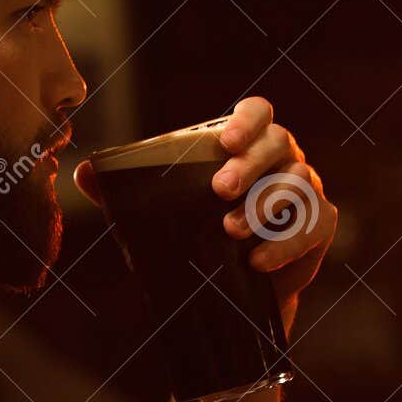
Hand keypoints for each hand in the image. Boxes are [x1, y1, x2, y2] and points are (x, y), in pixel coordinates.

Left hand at [71, 97, 334, 330]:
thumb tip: (82, 173)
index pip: (258, 112)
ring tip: (231, 231)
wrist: (233, 289)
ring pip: (298, 183)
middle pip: (279, 143)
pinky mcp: (318, 225)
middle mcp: (282, 158)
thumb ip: (124, 190)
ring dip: (265, 206)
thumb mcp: (161, 211)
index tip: (225, 141)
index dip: (246, 121)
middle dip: (250, 165)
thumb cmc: (198, 234)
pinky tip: (257, 260)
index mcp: (247, 142)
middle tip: (221, 190)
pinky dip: (286, 243)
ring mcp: (305, 189)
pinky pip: (313, 224)